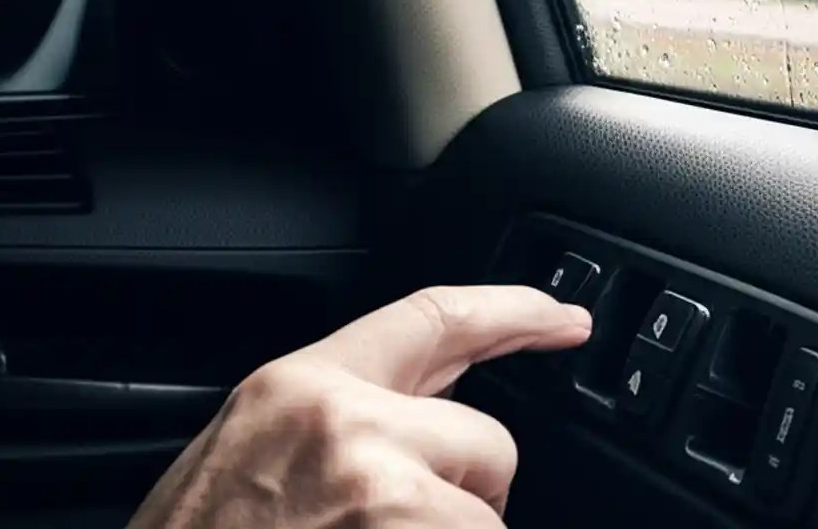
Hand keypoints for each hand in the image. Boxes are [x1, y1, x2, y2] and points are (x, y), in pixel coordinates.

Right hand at [126, 285, 591, 527]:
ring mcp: (383, 493)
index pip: (433, 317)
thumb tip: (423, 424)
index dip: (513, 311)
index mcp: (298, 387)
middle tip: (404, 526)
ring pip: (488, 516)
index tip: (565, 316)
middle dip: (469, 492)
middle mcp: (347, 425)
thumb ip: (339, 423)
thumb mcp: (252, 457)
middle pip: (487, 437)